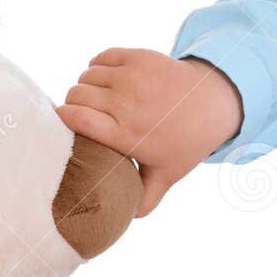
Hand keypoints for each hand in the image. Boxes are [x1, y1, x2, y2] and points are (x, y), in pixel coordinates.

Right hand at [57, 48, 244, 217]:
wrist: (214, 103)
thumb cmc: (186, 142)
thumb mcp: (167, 174)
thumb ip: (144, 199)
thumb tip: (124, 218)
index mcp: (127, 134)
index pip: (76, 119)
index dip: (62, 119)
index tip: (64, 125)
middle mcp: (128, 104)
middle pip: (75, 94)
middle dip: (74, 104)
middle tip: (84, 113)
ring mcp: (134, 77)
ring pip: (87, 75)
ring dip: (88, 86)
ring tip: (99, 98)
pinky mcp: (140, 57)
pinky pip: (101, 58)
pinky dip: (99, 67)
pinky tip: (109, 80)